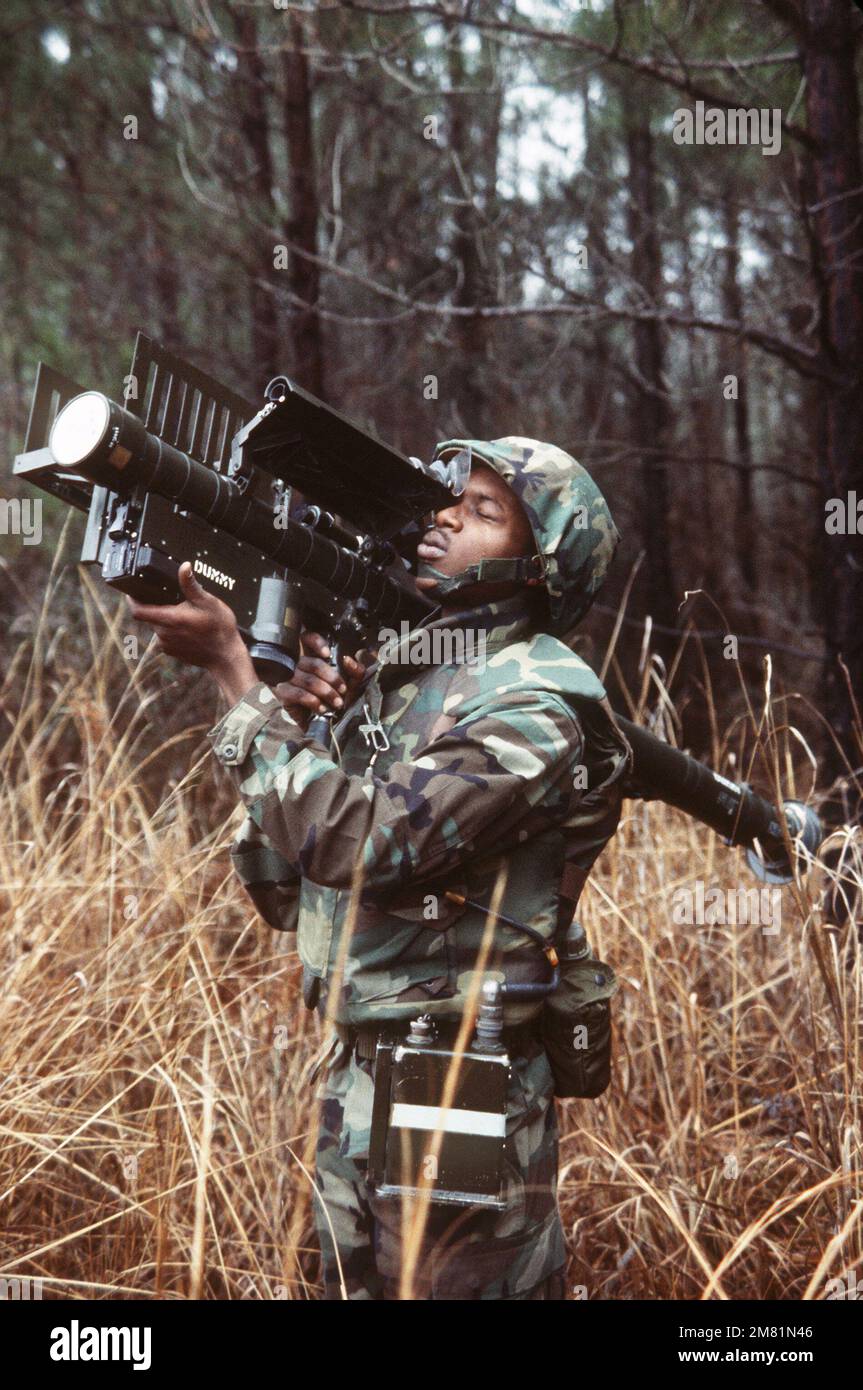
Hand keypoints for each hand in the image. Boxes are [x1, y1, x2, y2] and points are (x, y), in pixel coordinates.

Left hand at [126, 561, 257, 704]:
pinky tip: (189, 629)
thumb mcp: (207, 602)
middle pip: (150, 616)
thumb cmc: (219, 629)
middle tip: (176, 601)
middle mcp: (164, 634)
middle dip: (158, 607)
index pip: (138, 610)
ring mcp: (167, 645)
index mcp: (169, 619)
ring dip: (167, 619)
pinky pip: (166, 637)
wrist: (226, 656)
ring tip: (187, 616)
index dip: (132, 600)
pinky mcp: (172, 652)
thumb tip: (184, 567)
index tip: (133, 592)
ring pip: (158, 627)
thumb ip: (190, 585)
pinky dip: (173, 631)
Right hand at [273, 631, 371, 719]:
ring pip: (309, 680)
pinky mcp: (282, 693)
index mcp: (308, 655)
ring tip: (337, 703)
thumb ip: (354, 671)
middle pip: (314, 663)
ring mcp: (286, 678)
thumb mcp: (347, 684)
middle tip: (343, 690)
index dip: (317, 643)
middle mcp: (295, 663)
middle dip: (333, 678)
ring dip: (327, 692)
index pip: (306, 638)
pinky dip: (314, 701)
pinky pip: (300, 694)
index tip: (328, 654)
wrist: (313, 723)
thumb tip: (350, 661)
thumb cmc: (329, 699)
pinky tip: (322, 708)